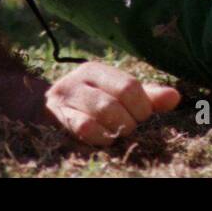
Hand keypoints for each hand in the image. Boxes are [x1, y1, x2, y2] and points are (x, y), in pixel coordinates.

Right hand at [44, 61, 180, 145]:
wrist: (35, 112)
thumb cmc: (86, 105)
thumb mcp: (113, 95)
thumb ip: (146, 96)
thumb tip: (176, 97)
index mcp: (95, 70)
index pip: (129, 85)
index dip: (142, 106)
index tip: (143, 116)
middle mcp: (77, 80)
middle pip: (116, 100)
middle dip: (129, 119)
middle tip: (129, 127)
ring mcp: (63, 99)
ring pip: (102, 113)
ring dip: (116, 129)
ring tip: (118, 133)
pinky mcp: (55, 119)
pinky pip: (83, 127)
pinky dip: (100, 136)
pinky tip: (104, 139)